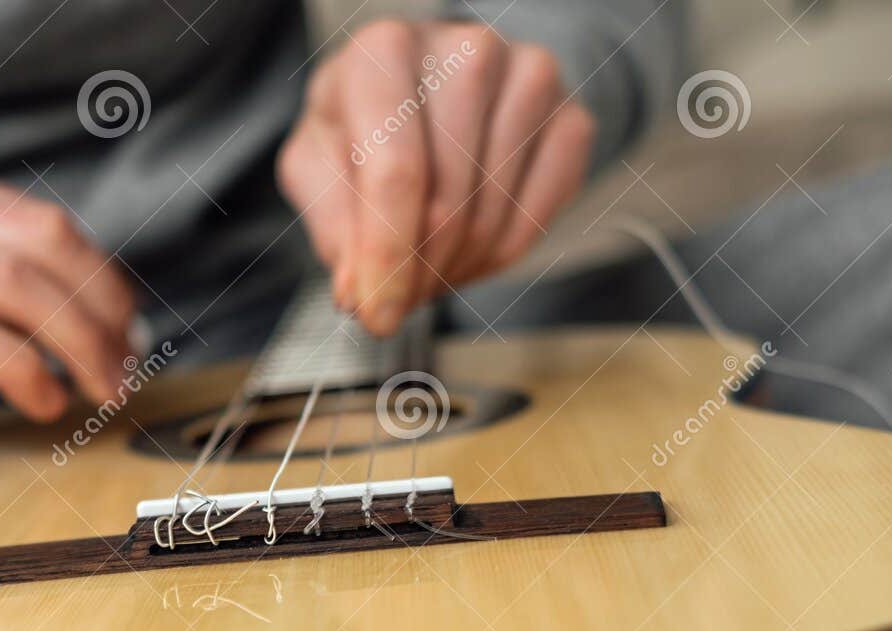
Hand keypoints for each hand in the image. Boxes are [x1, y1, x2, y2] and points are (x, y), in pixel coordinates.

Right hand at [0, 148, 138, 425]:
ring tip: (96, 391)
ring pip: (17, 286)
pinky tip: (40, 401)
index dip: (99, 281)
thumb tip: (42, 303)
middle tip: (123, 366)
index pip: (39, 222)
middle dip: (104, 312)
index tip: (123, 330)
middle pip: (44, 246)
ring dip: (79, 347)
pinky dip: (23, 370)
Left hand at [278, 20, 595, 334]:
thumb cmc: (368, 123)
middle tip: (398, 295)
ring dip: (454, 266)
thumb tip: (358, 292)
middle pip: (447, 203)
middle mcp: (464, 53)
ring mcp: (529, 79)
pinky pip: (537, 219)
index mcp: (385, 51)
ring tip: (428, 260)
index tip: (379, 317)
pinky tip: (469, 247)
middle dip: (417, 271)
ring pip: (492, 218)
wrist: (434, 84)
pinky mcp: (570, 116)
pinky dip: (499, 255)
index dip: (387, 258)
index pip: (396, 171)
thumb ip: (333, 225)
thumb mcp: (320, 164)